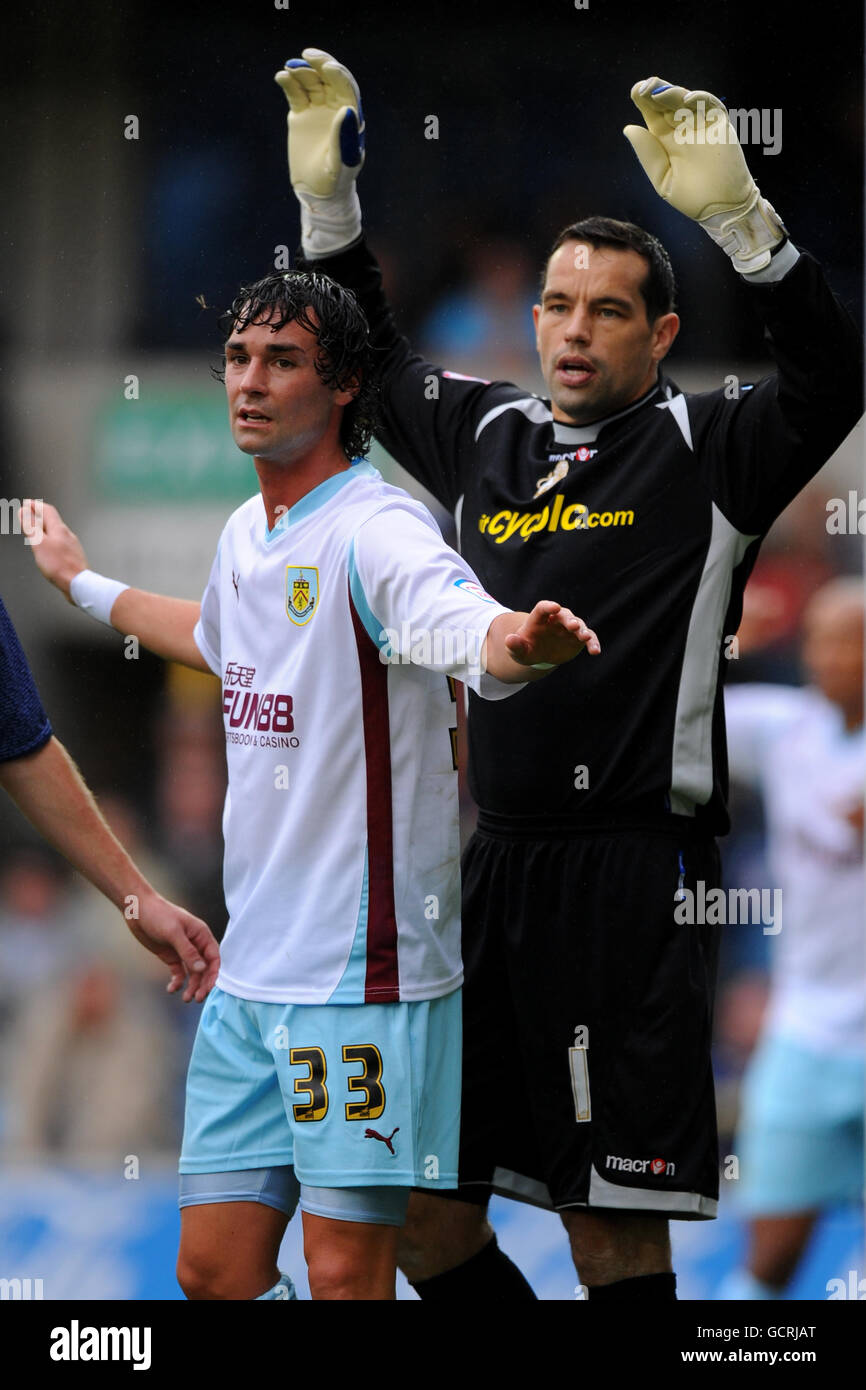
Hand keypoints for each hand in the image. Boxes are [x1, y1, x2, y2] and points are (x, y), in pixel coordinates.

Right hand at [20, 500, 87, 599]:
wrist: (78, 583)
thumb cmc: (60, 565)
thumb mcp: (39, 543)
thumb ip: (31, 526)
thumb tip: (24, 511)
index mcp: (59, 529)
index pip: (47, 510)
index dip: (36, 505)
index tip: (28, 503)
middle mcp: (67, 535)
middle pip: (53, 520)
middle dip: (40, 515)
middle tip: (30, 513)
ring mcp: (72, 546)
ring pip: (57, 531)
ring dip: (45, 527)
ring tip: (37, 529)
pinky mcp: (73, 556)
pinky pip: (60, 542)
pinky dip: (51, 539)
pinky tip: (49, 546)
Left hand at [126, 890, 219, 1003]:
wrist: (137, 910)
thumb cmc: (158, 915)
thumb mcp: (173, 933)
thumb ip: (188, 952)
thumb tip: (202, 969)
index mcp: (201, 935)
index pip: (213, 957)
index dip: (213, 973)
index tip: (209, 988)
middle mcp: (195, 944)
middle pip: (204, 968)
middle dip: (202, 984)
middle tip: (197, 998)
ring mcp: (183, 951)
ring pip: (192, 973)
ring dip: (191, 986)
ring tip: (185, 999)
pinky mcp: (171, 956)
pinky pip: (178, 972)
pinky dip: (177, 981)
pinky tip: (171, 989)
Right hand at [275, 47, 364, 200]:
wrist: (317, 191)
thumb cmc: (335, 180)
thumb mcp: (340, 162)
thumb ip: (344, 138)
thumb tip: (347, 110)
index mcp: (350, 118)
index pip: (347, 89)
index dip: (339, 76)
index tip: (328, 67)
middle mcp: (335, 108)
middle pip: (329, 79)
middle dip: (320, 64)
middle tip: (308, 55)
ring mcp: (317, 109)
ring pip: (311, 82)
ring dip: (302, 72)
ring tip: (289, 68)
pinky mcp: (301, 114)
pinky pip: (295, 93)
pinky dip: (289, 83)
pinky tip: (282, 77)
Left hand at [505, 601, 600, 667]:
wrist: (539, 655)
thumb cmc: (526, 649)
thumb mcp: (518, 651)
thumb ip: (514, 645)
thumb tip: (509, 640)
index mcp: (538, 619)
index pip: (543, 608)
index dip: (548, 607)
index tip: (554, 607)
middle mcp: (556, 620)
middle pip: (564, 615)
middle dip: (569, 619)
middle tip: (573, 625)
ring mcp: (568, 628)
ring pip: (579, 625)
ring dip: (582, 630)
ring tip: (586, 638)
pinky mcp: (578, 638)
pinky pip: (588, 638)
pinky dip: (593, 643)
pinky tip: (595, 651)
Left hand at [623, 77, 784, 272]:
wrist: (722, 208)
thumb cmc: (693, 198)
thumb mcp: (663, 179)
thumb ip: (648, 155)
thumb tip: (629, 128)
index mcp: (667, 141)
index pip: (654, 115)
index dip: (644, 102)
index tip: (634, 92)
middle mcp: (683, 129)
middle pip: (667, 103)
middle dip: (654, 92)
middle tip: (642, 87)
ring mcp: (702, 125)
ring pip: (685, 100)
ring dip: (672, 92)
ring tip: (657, 92)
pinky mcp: (721, 124)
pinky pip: (711, 105)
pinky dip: (700, 98)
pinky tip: (686, 99)